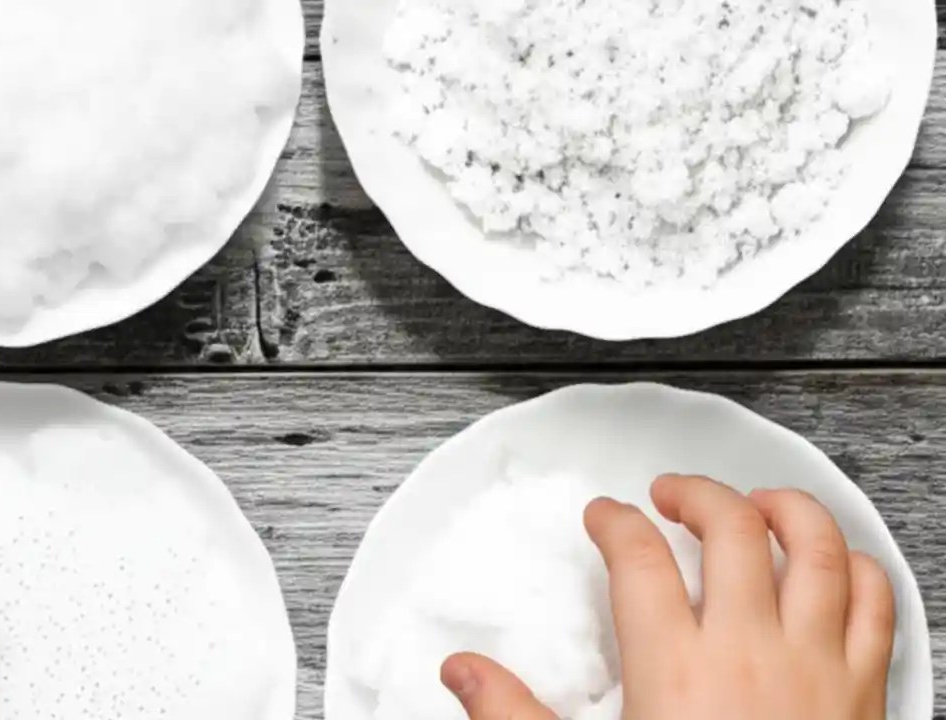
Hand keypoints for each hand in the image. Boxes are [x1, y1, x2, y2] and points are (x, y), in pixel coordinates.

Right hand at [441, 474, 895, 719]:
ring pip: (817, 548)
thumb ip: (514, 715)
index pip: (638, 558)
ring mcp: (816, 665)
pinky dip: (859, 566)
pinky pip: (879, 603)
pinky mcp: (865, 691)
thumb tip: (464, 673)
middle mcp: (750, 651)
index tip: (605, 517)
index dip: (615, 521)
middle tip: (671, 495)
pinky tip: (835, 562)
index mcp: (675, 667)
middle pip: (731, 528)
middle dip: (696, 493)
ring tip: (755, 504)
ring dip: (784, 509)